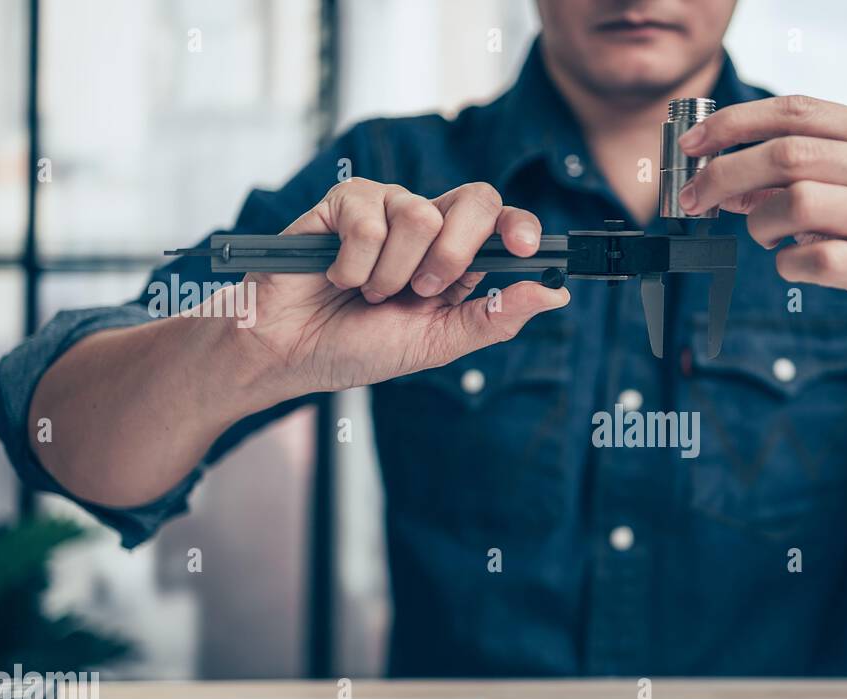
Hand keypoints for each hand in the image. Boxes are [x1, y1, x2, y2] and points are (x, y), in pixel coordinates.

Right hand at [224, 178, 568, 400]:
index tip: (525, 246)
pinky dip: (354, 267)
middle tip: (421, 291)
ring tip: (368, 293)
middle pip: (474, 199)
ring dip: (393, 272)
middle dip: (455, 253)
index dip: (519, 225)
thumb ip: (495, 317)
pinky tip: (336, 278)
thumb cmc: (360, 347)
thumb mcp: (438, 342)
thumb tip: (556, 294)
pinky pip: (369, 222)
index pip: (501, 221)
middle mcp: (426, 224)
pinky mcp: (342, 203)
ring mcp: (384, 207)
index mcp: (456, 256)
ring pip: (421, 214)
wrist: (290, 353)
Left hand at [677, 96, 846, 360]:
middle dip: (726, 174)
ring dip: (761, 224)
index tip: (694, 143)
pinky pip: (814, 260)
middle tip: (696, 198)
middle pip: (790, 154)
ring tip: (767, 238)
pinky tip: (794, 265)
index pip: (798, 111)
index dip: (736, 123)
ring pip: (798, 204)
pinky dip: (788, 264)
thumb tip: (721, 175)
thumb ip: (794, 178)